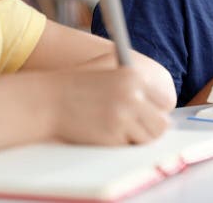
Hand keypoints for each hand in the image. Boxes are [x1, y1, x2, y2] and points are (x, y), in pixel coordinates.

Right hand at [44, 67, 170, 145]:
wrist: (48, 100)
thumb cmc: (75, 83)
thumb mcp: (105, 66)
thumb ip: (131, 76)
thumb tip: (156, 92)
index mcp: (134, 77)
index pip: (165, 102)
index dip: (157, 111)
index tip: (149, 115)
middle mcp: (133, 96)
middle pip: (161, 125)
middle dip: (151, 129)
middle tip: (138, 129)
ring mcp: (122, 118)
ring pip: (147, 139)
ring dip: (137, 138)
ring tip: (120, 130)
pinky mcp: (111, 137)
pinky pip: (127, 147)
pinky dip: (120, 144)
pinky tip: (105, 133)